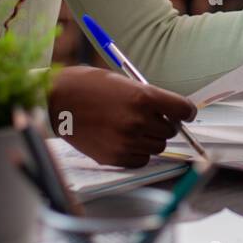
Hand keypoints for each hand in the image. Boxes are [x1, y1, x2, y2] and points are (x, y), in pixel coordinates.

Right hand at [48, 65, 196, 167]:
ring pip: (158, 147)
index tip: (185, 113)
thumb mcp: (124, 83)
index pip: (183, 110)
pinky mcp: (114, 156)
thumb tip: (172, 113)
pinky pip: (141, 160)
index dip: (186, 111)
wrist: (56, 100)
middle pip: (171, 130)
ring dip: (151, 139)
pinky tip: (123, 140)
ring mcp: (126, 140)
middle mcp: (138, 120)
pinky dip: (137, 152)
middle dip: (164, 124)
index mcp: (144, 97)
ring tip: (131, 127)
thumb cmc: (89, 86)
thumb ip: (150, 98)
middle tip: (149, 118)